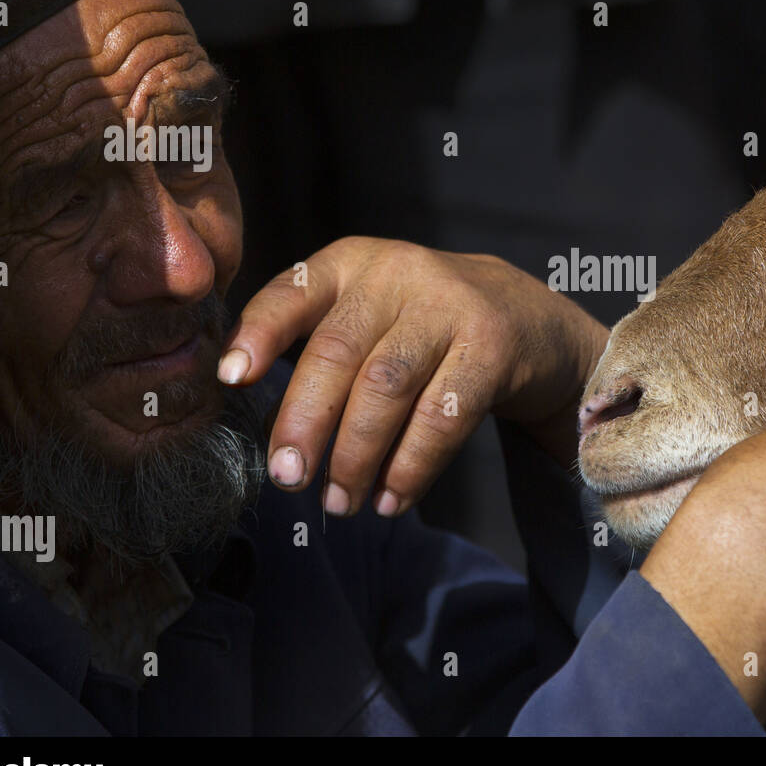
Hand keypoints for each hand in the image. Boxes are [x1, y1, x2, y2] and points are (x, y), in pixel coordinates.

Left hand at [217, 237, 609, 516]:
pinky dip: (411, 466)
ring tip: (340, 501)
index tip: (232, 379)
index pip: (295, 291)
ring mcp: (451, 305)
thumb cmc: (428, 328)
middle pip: (337, 351)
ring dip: (357, 455)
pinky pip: (442, 416)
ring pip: (386, 387)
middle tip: (287, 477)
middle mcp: (400, 273)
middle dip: (304, 421)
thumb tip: (262, 424)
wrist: (534, 321)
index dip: (260, 333)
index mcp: (354, 263)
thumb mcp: (374, 310)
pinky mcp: (492, 346)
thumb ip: (320, 341)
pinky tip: (392, 499)